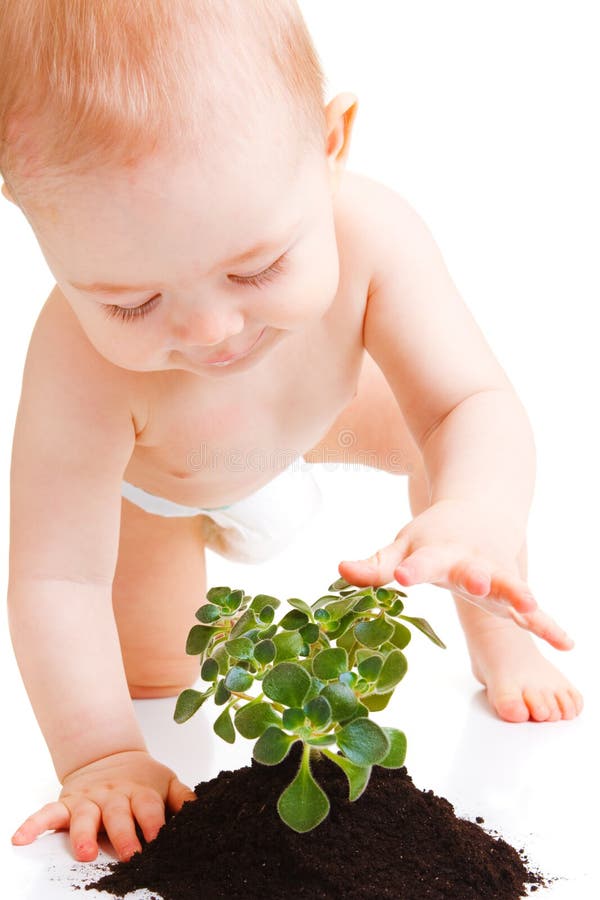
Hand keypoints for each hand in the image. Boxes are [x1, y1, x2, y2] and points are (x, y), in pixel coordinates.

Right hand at [11, 749, 195, 861]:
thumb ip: (184, 799)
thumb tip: (205, 813)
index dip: (155, 824)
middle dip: (123, 835)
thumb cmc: (141, 779)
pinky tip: (21, 838)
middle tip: (129, 854)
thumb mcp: (167, 783)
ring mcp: (88, 799)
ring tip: (86, 852)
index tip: (159, 841)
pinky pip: (47, 813)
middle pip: (118, 815)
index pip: (149, 809)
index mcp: (140, 792)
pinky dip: (33, 824)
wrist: (109, 755)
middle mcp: (113, 796)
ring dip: (83, 834)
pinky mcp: (67, 803)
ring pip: (84, 816)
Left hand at [339, 498, 573, 650]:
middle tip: (478, 583)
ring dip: (518, 594)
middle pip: (472, 570)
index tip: (402, 576)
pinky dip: (548, 624)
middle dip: (476, 577)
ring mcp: (496, 575)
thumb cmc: (433, 537)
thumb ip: (375, 565)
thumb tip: (340, 570)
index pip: (421, 561)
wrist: (481, 512)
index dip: (410, 568)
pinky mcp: (513, 591)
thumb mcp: (402, 546)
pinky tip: (565, 643)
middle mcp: (470, 562)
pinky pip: (533, 610)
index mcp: (437, 552)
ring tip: (529, 606)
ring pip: (508, 585)